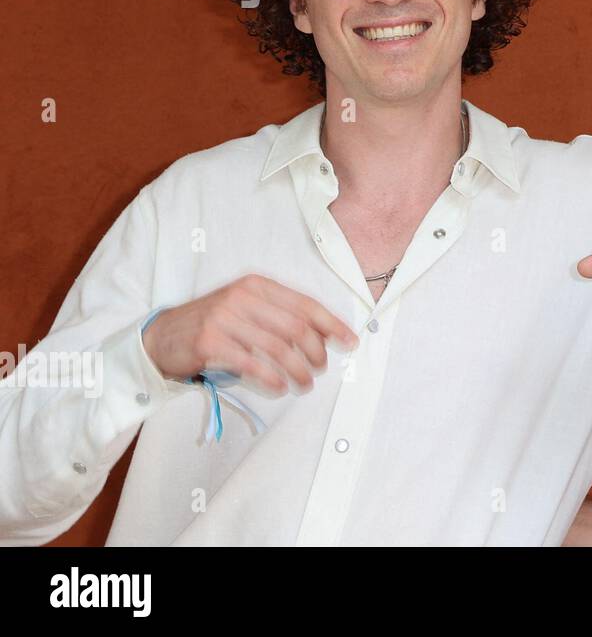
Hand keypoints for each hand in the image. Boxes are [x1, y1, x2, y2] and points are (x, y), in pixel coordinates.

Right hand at [141, 274, 358, 394]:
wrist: (161, 337)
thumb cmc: (213, 325)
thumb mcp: (246, 309)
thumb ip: (280, 316)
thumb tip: (325, 334)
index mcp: (257, 285)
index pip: (306, 304)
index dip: (332, 324)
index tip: (350, 341)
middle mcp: (243, 297)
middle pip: (296, 327)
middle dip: (316, 352)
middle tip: (319, 370)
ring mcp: (224, 318)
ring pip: (278, 348)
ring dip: (297, 371)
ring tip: (304, 384)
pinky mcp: (209, 342)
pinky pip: (252, 363)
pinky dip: (271, 378)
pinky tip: (279, 387)